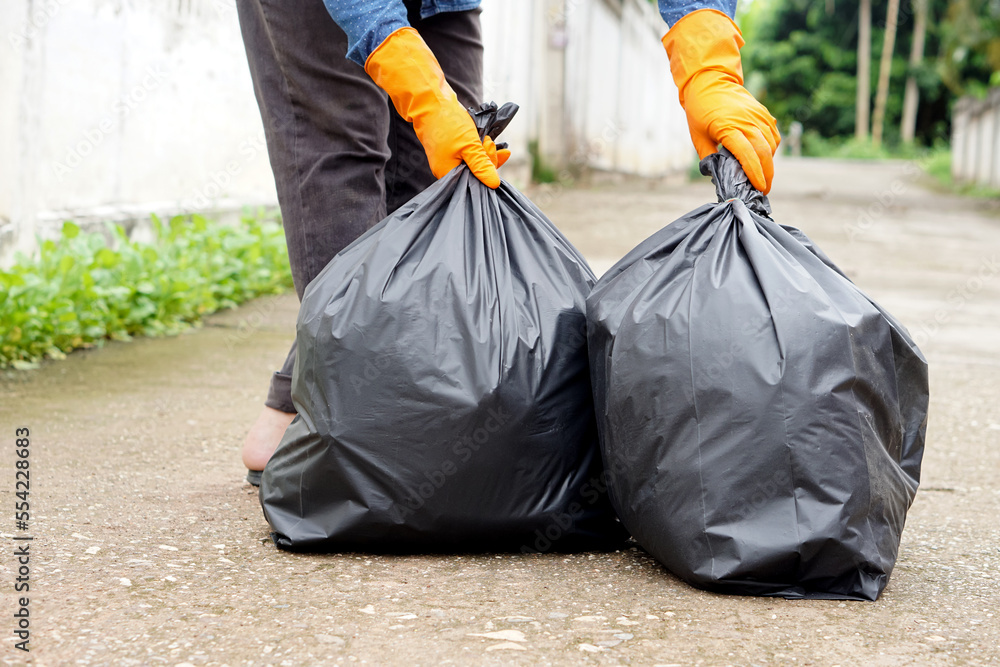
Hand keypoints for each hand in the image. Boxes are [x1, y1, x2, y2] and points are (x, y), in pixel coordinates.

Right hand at [366, 27, 502, 187]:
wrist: (431, 103)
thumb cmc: (447, 124)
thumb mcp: (470, 145)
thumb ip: (481, 165)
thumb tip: (493, 183)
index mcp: (448, 174)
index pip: (475, 182)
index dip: (488, 169)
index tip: (496, 152)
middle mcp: (445, 170)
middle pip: (474, 173)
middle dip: (487, 158)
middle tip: (490, 142)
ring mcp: (446, 160)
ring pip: (472, 162)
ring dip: (483, 151)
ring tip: (487, 139)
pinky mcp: (449, 150)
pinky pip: (467, 154)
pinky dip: (477, 147)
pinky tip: (485, 140)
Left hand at [662, 10, 779, 193]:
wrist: (710, 81)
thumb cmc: (700, 111)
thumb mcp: (698, 137)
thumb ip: (708, 158)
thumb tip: (717, 176)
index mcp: (729, 128)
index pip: (747, 155)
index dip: (755, 173)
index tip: (759, 188)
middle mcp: (747, 121)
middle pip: (764, 152)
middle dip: (767, 174)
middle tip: (764, 189)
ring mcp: (758, 116)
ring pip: (771, 144)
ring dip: (769, 162)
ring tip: (763, 175)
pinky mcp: (763, 113)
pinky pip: (773, 134)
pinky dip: (771, 147)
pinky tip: (764, 156)